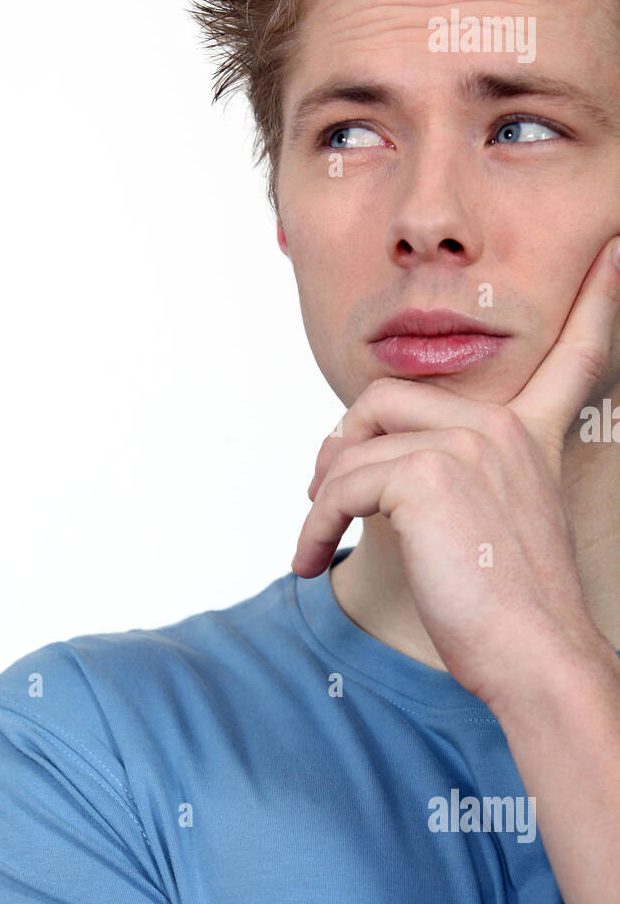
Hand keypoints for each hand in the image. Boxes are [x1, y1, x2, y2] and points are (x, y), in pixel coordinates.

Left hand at [291, 235, 619, 708]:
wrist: (534, 657)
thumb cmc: (511, 612)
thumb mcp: (496, 533)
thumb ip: (459, 485)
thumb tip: (378, 470)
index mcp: (531, 435)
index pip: (573, 354)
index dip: (598, 298)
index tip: (617, 246)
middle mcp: (503, 427)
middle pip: (385, 397)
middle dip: (340, 443)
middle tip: (323, 494)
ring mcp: (467, 444)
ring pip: (353, 447)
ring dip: (321, 500)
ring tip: (318, 544)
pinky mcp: (425, 474)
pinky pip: (340, 486)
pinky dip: (315, 526)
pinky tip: (314, 562)